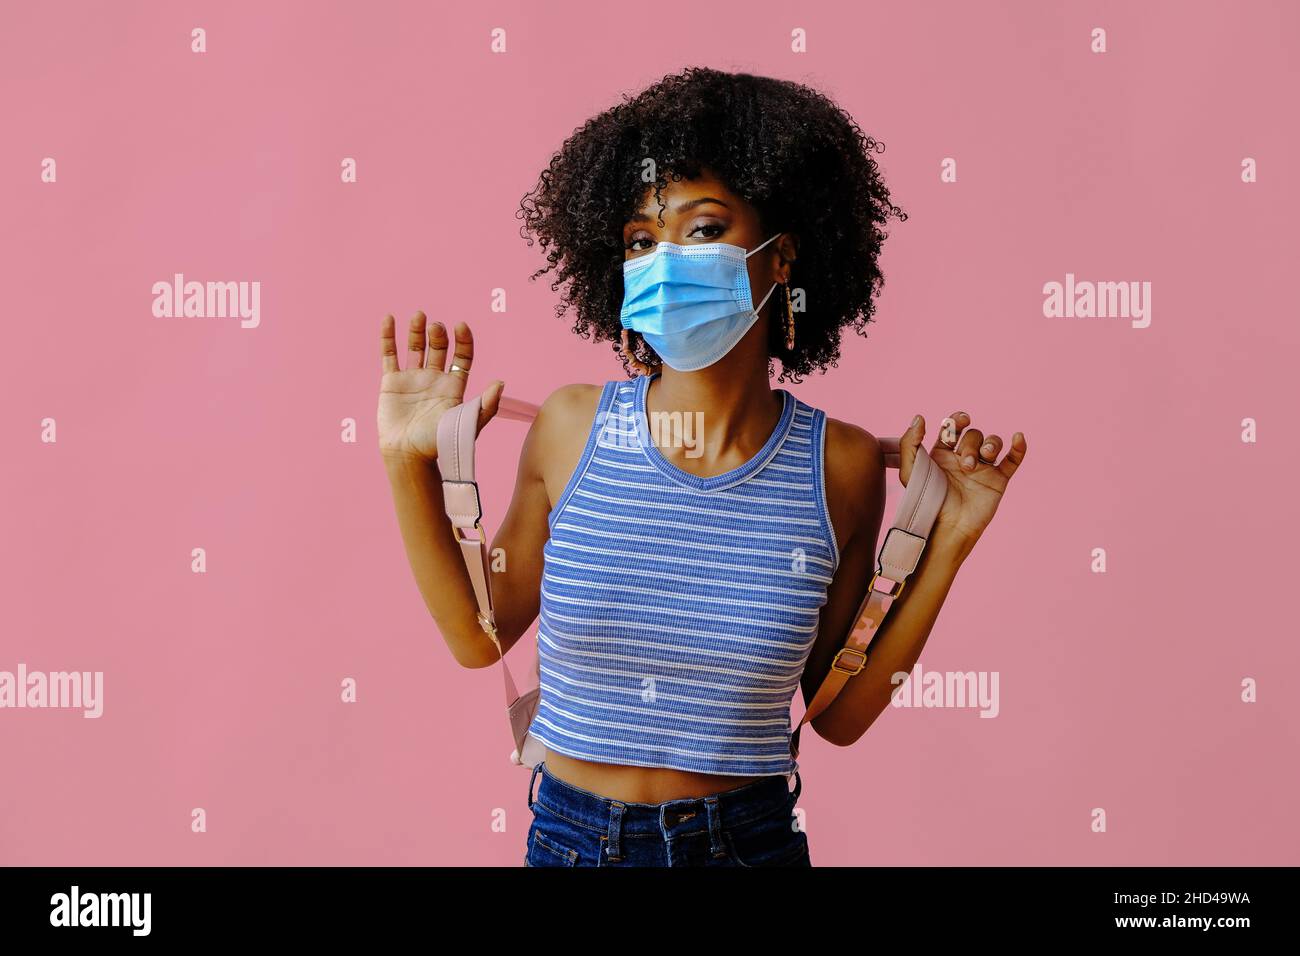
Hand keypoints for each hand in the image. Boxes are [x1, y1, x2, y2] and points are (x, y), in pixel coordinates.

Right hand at [377, 314, 503, 462]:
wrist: (410, 456)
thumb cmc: (441, 443)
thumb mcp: (468, 423)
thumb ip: (486, 405)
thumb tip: (500, 383)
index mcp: (454, 386)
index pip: (462, 356)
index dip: (463, 340)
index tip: (461, 326)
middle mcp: (434, 379)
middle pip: (439, 347)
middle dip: (438, 334)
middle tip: (436, 326)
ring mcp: (412, 378)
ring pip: (415, 346)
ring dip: (417, 330)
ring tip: (419, 316)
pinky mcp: (391, 382)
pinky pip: (389, 354)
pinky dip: (388, 336)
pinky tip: (389, 319)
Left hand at [896, 410, 1026, 548]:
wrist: (947, 526)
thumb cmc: (925, 501)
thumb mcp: (910, 471)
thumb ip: (910, 443)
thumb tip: (919, 417)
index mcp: (942, 453)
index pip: (954, 427)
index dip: (958, 419)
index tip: (961, 420)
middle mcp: (963, 458)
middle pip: (974, 435)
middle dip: (971, 444)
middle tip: (966, 465)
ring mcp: (982, 469)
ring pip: (992, 443)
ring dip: (990, 444)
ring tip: (984, 457)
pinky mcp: (998, 480)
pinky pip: (1012, 460)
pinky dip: (1018, 448)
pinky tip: (1018, 437)